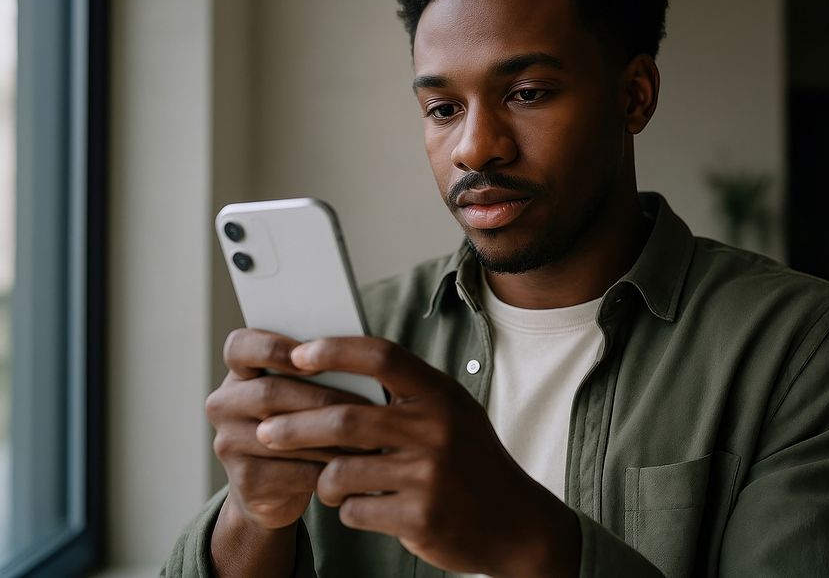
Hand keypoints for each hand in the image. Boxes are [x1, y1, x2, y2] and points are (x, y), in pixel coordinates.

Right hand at [206, 328, 372, 530]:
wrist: (279, 488)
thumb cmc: (303, 423)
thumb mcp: (305, 392)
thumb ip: (318, 372)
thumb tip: (361, 359)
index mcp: (239, 373)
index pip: (240, 347)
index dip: (272, 347)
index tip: (309, 356)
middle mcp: (224, 404)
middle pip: (268, 393)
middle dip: (322, 399)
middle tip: (368, 405)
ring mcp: (228, 444)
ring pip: (283, 436)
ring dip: (332, 438)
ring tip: (372, 436)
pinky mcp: (245, 482)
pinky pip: (292, 472)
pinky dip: (327, 469)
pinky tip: (355, 466)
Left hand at [255, 336, 580, 576]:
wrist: (516, 523)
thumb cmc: (472, 462)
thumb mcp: (452, 414)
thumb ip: (406, 394)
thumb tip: (336, 367)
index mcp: (441, 396)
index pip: (382, 356)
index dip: (335, 351)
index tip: (297, 356)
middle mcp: (436, 430)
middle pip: (344, 419)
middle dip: (294, 426)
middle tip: (265, 431)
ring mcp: (428, 476)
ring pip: (340, 472)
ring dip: (322, 480)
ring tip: (325, 482)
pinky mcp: (419, 518)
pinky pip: (355, 510)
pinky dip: (347, 509)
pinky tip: (361, 507)